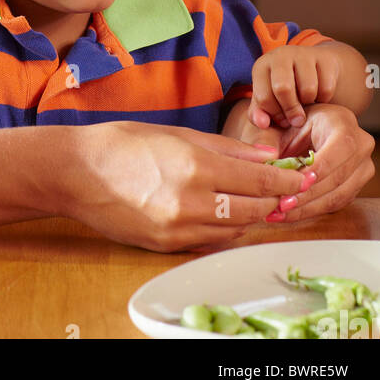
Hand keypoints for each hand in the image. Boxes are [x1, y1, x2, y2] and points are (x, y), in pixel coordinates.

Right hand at [69, 121, 308, 253]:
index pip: (259, 182)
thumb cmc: (122, 143)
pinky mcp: (167, 246)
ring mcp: (178, 229)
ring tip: (258, 201)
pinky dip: (225, 228)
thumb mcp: (176, 133)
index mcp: (194, 167)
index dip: (287, 181)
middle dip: (275, 202)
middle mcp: (190, 202)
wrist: (76, 173)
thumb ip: (225, 148)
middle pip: (254, 211)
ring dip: (252, 216)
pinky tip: (226, 213)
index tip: (304, 177)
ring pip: (235, 229)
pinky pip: (211, 240)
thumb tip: (265, 155)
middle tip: (287, 191)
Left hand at [249, 45, 339, 129]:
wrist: (314, 67)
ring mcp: (302, 54)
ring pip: (308, 89)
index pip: (263, 97)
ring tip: (307, 101)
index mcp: (261, 67)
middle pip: (283, 89)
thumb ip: (259, 113)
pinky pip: (326, 88)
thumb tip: (262, 123)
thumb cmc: (286, 89)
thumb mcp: (269, 99)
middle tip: (298, 120)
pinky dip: (324, 98)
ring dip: (310, 103)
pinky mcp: (324, 58)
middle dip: (291, 110)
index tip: (283, 122)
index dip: (275, 115)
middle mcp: (280, 56)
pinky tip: (319, 94)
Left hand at [260, 103, 374, 225]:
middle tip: (280, 206)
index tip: (293, 185)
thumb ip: (273, 142)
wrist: (314, 127)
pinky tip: (289, 214)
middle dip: (307, 195)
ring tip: (279, 214)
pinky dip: (311, 210)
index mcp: (343, 125)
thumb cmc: (296, 123)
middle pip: (337, 178)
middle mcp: (360, 147)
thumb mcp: (284, 125)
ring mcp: (362, 169)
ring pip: (337, 196)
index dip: (316, 172)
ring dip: (307, 208)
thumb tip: (266, 165)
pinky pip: (335, 204)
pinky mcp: (356, 187)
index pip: (335, 152)